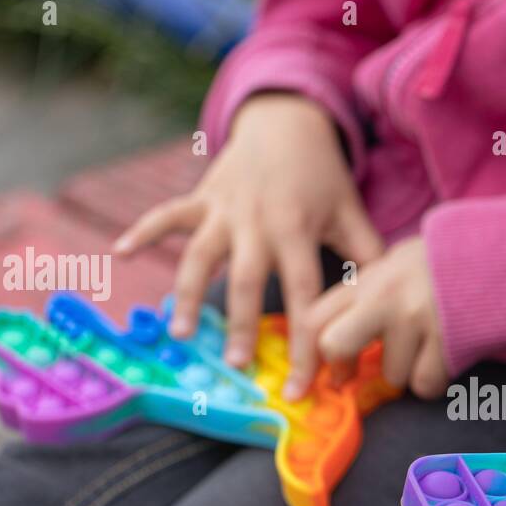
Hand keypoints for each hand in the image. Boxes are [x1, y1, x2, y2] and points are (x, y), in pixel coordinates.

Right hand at [113, 93, 383, 378]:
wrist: (286, 121)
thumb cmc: (321, 177)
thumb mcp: (350, 212)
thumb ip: (367, 256)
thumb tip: (387, 303)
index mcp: (298, 231)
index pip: (305, 296)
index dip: (304, 342)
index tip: (301, 384)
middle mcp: (258, 222)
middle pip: (249, 280)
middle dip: (244, 324)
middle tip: (239, 365)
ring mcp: (224, 209)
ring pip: (200, 254)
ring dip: (190, 293)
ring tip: (182, 332)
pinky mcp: (200, 198)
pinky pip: (167, 215)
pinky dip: (143, 231)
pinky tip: (119, 252)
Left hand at [307, 236, 449, 398]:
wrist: (493, 256)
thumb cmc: (438, 269)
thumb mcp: (392, 270)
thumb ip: (362, 303)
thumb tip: (333, 357)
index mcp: (367, 280)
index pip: (314, 320)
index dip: (306, 358)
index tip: (306, 384)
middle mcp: (384, 297)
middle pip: (335, 345)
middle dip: (345, 368)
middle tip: (357, 373)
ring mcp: (415, 318)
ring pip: (391, 374)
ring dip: (406, 371)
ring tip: (424, 346)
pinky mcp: (445, 338)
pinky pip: (424, 383)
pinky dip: (433, 379)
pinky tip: (442, 356)